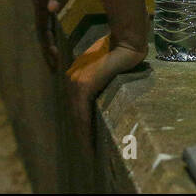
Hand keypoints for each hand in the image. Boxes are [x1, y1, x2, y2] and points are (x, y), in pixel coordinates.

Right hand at [33, 0, 91, 69]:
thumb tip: (49, 9)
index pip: (42, 31)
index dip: (47, 49)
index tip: (55, 65)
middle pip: (41, 31)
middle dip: (47, 50)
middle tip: (55, 70)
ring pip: (45, 26)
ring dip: (49, 43)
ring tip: (57, 61)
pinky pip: (50, 20)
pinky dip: (54, 32)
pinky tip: (61, 41)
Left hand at [62, 34, 145, 154]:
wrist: (125, 42)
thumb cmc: (120, 51)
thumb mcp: (105, 68)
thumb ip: (99, 80)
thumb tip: (103, 94)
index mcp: (75, 77)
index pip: (76, 106)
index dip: (81, 124)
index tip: (86, 140)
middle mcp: (71, 80)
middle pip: (74, 114)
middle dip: (81, 134)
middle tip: (88, 152)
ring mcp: (75, 83)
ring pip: (77, 116)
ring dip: (83, 136)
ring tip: (90, 152)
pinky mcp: (84, 86)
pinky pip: (83, 114)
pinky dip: (86, 130)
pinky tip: (90, 142)